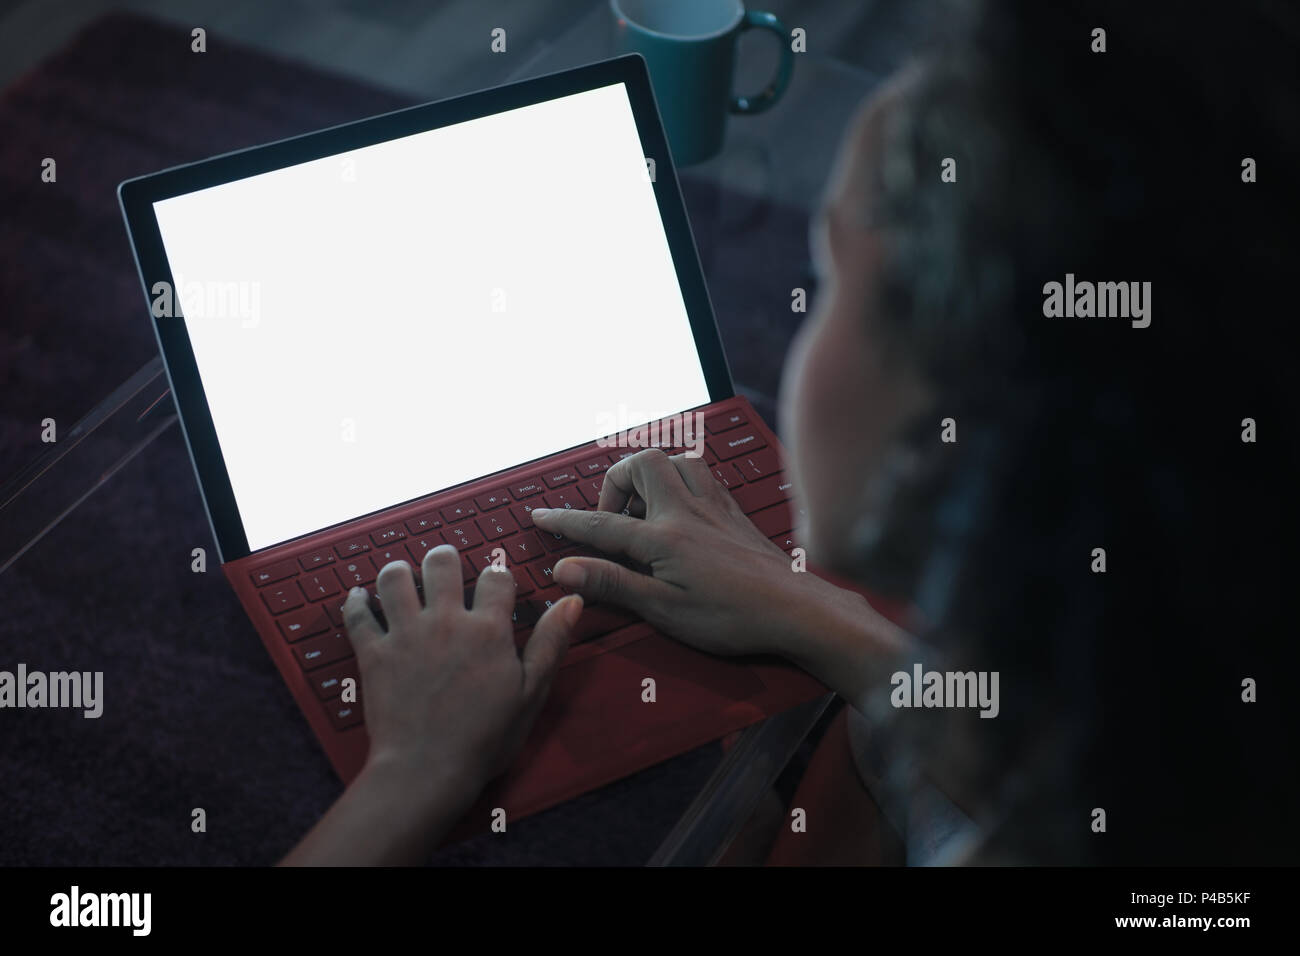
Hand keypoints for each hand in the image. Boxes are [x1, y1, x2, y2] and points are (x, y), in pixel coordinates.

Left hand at [344, 544, 580, 796]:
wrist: (427, 770)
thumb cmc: (484, 739)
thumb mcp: (531, 693)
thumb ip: (550, 643)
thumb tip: (572, 601)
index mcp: (488, 630)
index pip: (496, 577)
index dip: (497, 575)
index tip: (495, 583)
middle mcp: (446, 622)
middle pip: (441, 564)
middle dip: (444, 558)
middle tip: (444, 564)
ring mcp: (405, 635)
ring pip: (394, 579)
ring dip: (398, 571)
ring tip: (403, 575)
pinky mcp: (374, 654)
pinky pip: (358, 615)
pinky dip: (355, 602)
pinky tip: (359, 597)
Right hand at [530, 448, 868, 660]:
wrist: (796, 610)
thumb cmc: (733, 617)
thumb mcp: (664, 611)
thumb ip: (612, 585)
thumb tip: (564, 570)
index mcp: (664, 539)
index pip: (601, 525)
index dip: (565, 521)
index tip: (540, 517)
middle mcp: (687, 512)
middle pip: (642, 464)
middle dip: (615, 481)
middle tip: (610, 518)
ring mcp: (714, 508)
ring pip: (677, 460)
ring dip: (652, 474)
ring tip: (643, 511)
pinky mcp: (734, 512)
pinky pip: (703, 475)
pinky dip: (682, 480)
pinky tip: (681, 508)